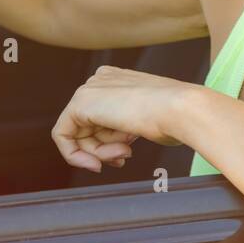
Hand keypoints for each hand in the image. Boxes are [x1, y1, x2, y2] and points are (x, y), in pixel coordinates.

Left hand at [51, 66, 194, 172]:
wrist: (180, 109)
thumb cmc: (175, 119)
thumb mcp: (149, 121)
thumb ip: (126, 126)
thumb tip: (116, 142)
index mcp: (118, 79)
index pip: (102, 118)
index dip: (109, 143)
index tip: (123, 156)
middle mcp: (101, 79)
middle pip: (89, 127)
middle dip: (103, 149)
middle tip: (123, 159)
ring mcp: (89, 89)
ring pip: (80, 134)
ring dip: (101, 153)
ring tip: (124, 153)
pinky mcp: (79, 103)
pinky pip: (63, 136)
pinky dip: (76, 156)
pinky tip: (96, 163)